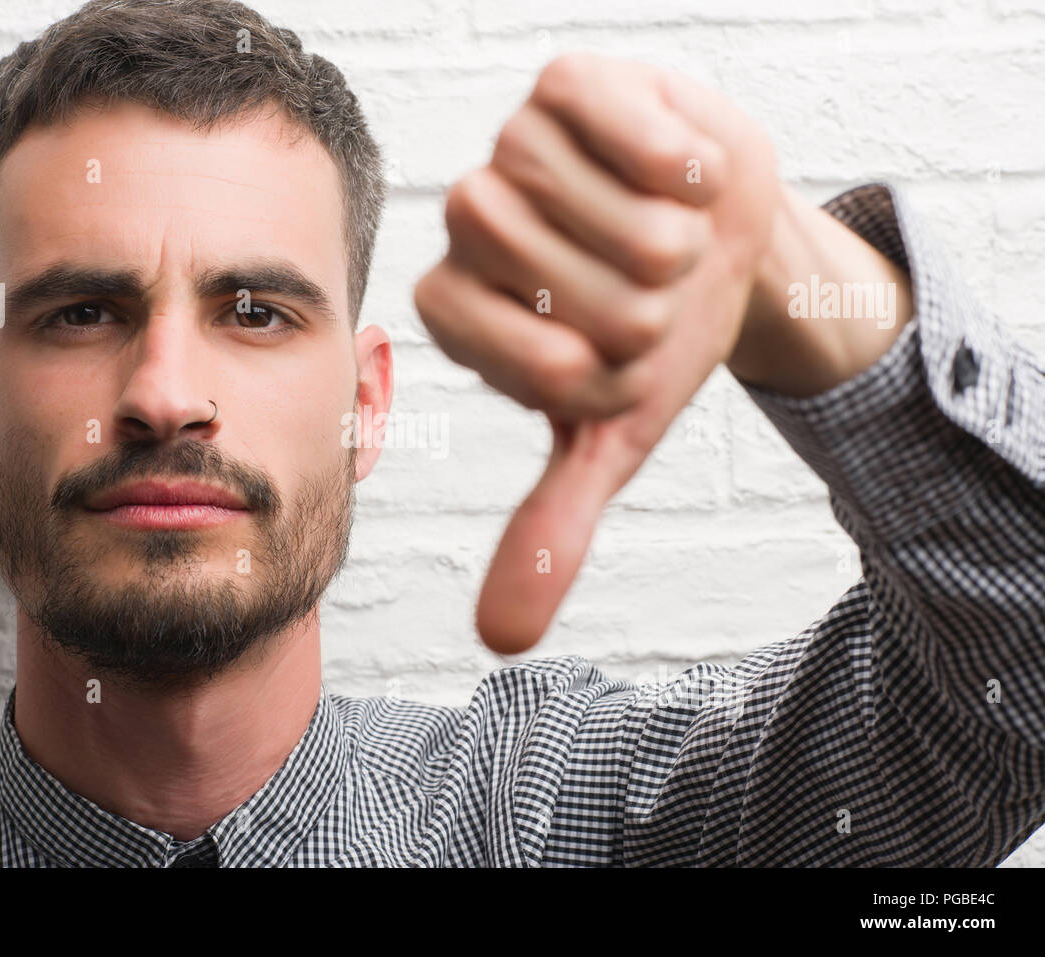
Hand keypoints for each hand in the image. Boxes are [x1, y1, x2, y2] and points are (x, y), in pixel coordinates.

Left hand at [413, 54, 779, 653]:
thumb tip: (501, 642)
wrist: (738, 250)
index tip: (614, 355)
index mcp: (460, 304)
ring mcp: (516, 143)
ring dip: (656, 231)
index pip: (475, 326)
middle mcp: (471, 219)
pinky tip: (686, 176)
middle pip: (518, 250)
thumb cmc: (662, 342)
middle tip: (657, 289)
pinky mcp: (570, 84)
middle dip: (622, 292)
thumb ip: (551, 526)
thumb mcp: (612, 439)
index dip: (565, 352)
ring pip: (566, 189)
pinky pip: (601, 115)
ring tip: (675, 233)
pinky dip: (669, 160)